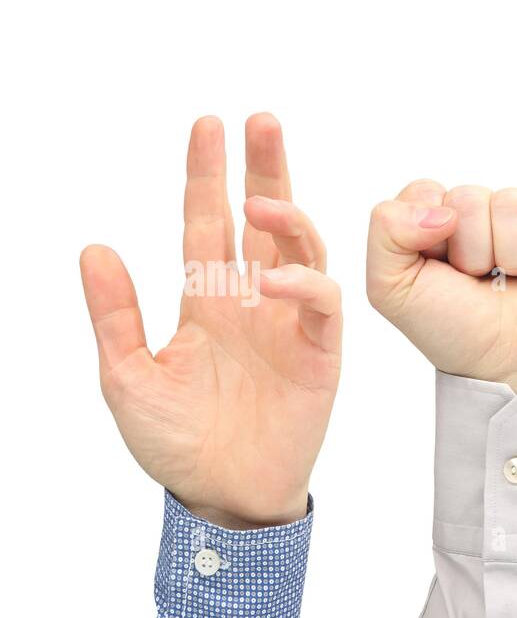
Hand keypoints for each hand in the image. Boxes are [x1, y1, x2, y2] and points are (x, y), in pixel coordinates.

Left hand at [80, 114, 340, 529]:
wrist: (223, 497)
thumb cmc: (176, 444)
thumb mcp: (126, 376)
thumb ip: (115, 314)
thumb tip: (94, 247)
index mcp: (207, 302)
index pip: (209, 224)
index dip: (208, 176)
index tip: (208, 126)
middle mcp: (252, 303)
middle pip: (265, 221)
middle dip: (264, 169)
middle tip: (260, 120)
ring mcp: (289, 325)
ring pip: (302, 251)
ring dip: (289, 216)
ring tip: (262, 196)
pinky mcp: (319, 353)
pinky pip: (321, 305)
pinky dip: (303, 285)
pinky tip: (272, 278)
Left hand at [367, 183, 516, 390]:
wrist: (510, 368)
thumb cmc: (454, 330)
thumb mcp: (390, 288)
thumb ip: (385, 230)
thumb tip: (445, 210)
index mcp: (441, 220)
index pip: (428, 191)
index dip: (432, 237)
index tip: (443, 274)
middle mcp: (486, 213)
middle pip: (470, 196)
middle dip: (473, 252)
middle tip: (483, 284)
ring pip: (515, 202)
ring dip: (513, 255)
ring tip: (515, 281)